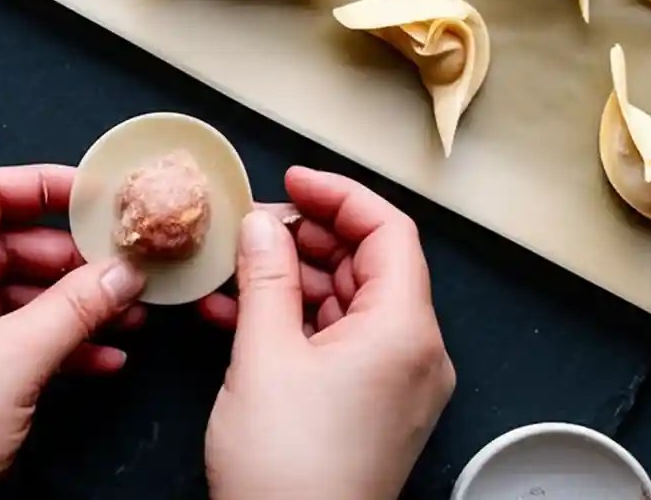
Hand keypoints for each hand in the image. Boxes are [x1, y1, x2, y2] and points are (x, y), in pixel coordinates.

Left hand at [0, 165, 146, 499]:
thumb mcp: (15, 359)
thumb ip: (77, 307)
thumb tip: (122, 272)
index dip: (47, 187)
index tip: (99, 196)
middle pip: (6, 245)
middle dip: (72, 262)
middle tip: (125, 270)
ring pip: (9, 295)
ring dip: (68, 307)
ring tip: (126, 318)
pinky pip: (0, 336)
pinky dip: (47, 343)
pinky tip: (98, 359)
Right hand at [200, 167, 454, 499]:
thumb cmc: (288, 471)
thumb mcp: (263, 355)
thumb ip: (265, 276)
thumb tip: (263, 225)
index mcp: (404, 331)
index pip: (388, 230)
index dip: (337, 195)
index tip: (291, 180)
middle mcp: (415, 355)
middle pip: (370, 264)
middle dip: (309, 237)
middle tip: (254, 226)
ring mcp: (396, 384)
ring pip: (349, 303)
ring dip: (292, 280)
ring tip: (235, 271)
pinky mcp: (372, 408)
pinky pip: (340, 343)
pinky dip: (296, 321)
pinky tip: (241, 314)